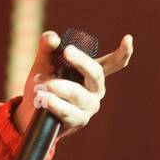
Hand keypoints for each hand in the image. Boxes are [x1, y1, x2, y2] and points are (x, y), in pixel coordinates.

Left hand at [13, 31, 133, 140]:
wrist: (31, 113)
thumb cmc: (43, 84)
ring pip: (78, 93)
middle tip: (67, 51)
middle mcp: (95, 89)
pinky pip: (67, 111)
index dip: (123, 52)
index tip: (128, 39)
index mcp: (91, 73)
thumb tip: (52, 39)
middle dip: (82, 61)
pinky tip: (43, 98)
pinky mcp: (79, 121)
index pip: (112, 63)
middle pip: (95, 73)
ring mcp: (89, 106)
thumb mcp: (44, 63)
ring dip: (58, 86)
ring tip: (41, 83)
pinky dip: (53, 103)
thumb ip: (47, 47)